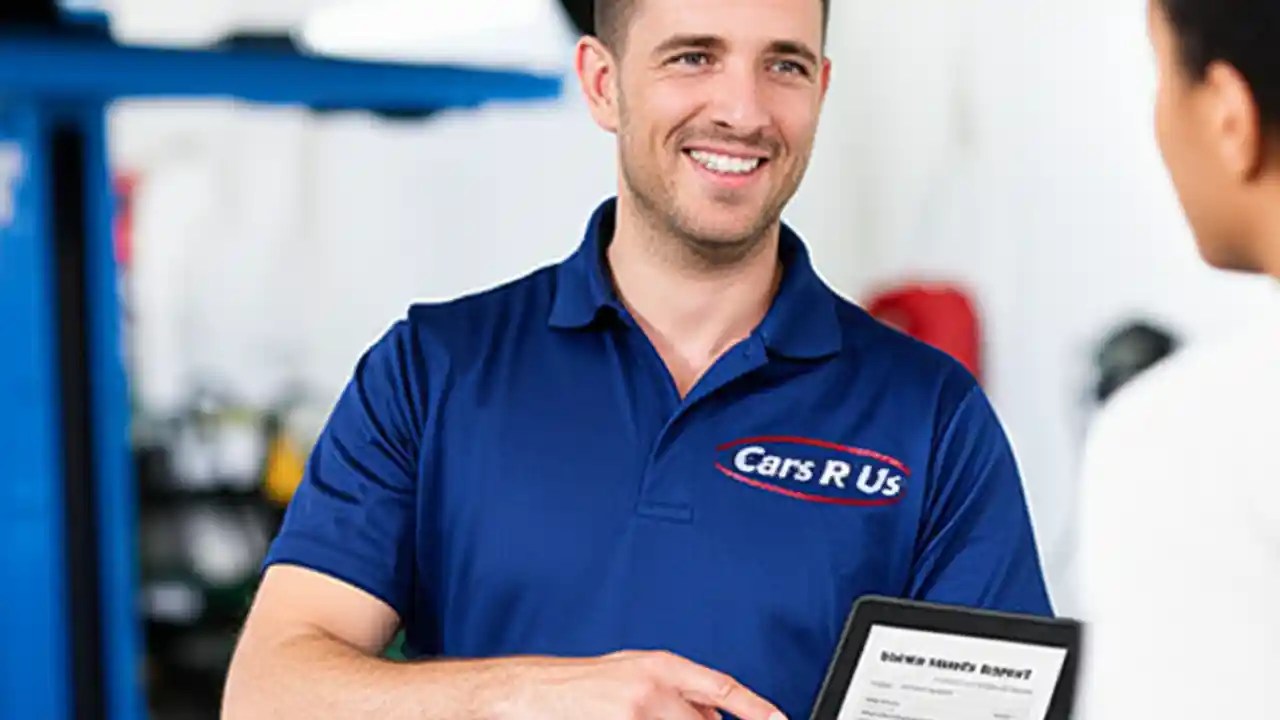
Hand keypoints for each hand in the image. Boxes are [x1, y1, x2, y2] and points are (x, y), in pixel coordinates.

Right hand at [487, 650, 787, 719]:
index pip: (723, 689)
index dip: (757, 708)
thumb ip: (677, 693)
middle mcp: (652, 691)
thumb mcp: (633, 672)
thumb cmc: (580, 685)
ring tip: (642, 718)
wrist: (530, 693)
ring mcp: (635, 717)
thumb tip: (714, 718)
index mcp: (660, 667)